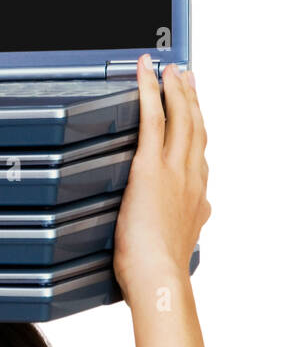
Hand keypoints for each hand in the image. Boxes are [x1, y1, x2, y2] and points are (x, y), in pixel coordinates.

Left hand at [112, 56, 210, 308]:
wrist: (159, 278)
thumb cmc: (162, 270)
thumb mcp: (183, 243)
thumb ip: (188, 223)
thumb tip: (197, 216)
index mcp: (198, 196)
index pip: (200, 152)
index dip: (199, 127)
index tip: (196, 111)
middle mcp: (192, 177)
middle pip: (196, 127)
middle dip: (190, 98)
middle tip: (185, 76)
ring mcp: (174, 170)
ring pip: (181, 117)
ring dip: (175, 88)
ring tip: (170, 69)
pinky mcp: (151, 167)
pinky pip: (153, 119)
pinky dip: (150, 91)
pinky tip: (146, 73)